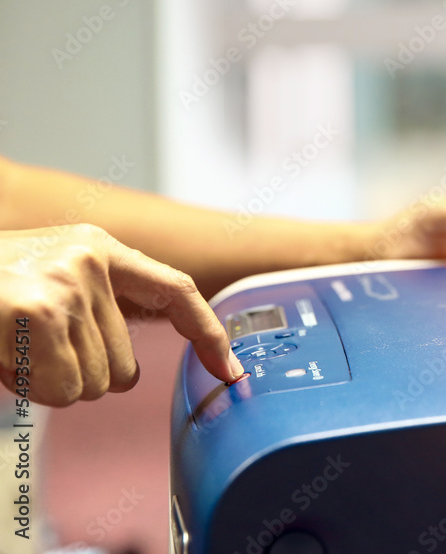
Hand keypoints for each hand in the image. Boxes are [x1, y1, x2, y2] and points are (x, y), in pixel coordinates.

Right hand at [0, 224, 243, 406]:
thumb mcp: (51, 280)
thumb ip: (99, 310)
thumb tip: (130, 372)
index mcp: (101, 247)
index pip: (177, 291)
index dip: (208, 334)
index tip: (230, 371)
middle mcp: (90, 257)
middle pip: (125, 367)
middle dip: (79, 374)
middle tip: (33, 348)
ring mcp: (64, 280)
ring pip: (91, 385)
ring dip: (49, 382)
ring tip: (14, 346)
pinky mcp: (36, 310)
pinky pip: (60, 389)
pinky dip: (29, 388)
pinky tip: (4, 355)